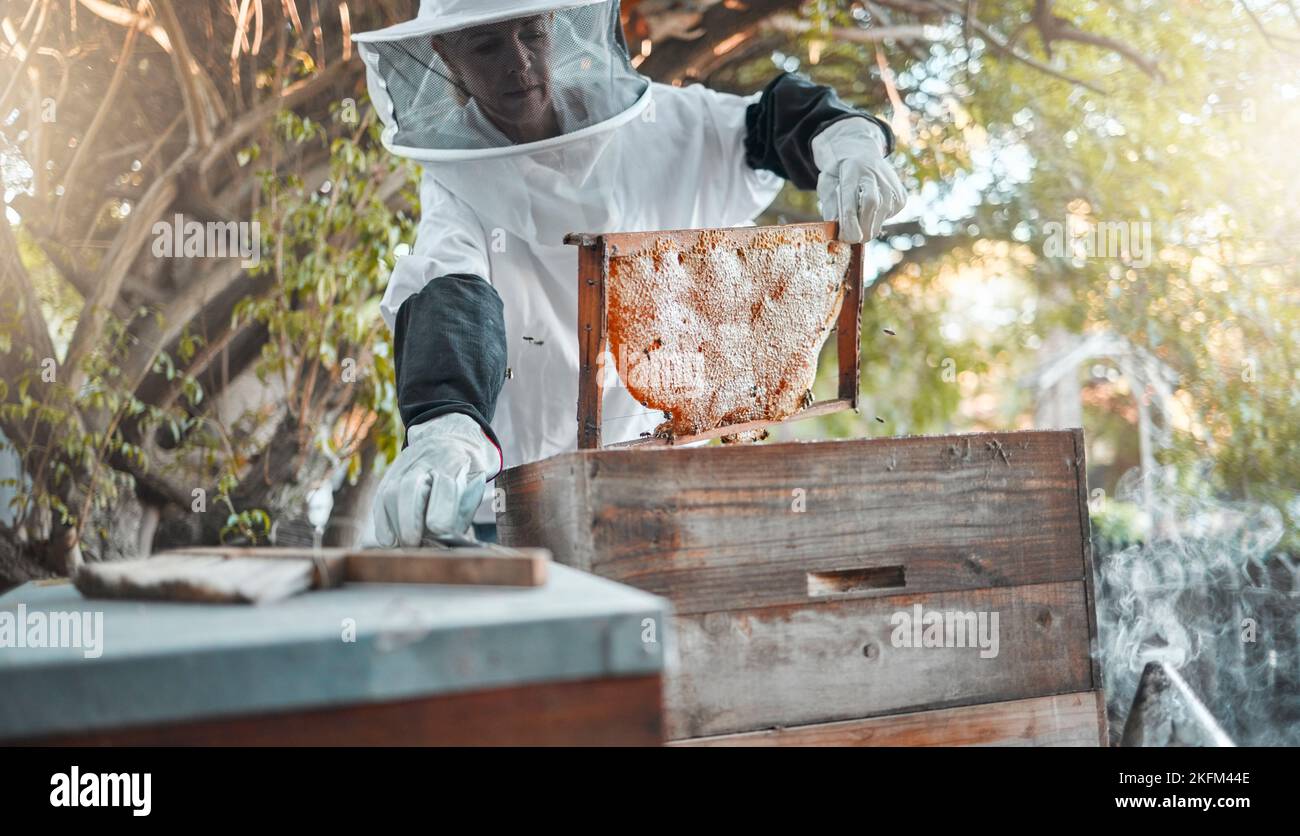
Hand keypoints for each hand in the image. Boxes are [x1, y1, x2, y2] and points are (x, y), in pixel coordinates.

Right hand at [372, 413, 498, 547]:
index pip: (445, 485)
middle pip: (410, 487)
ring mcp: (403, 466)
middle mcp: (424, 460)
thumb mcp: (476, 481)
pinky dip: (382, 523)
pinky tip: (389, 541)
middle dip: (409, 519)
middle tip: (414, 544)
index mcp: (453, 459)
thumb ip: (464, 508)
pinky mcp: (389, 476)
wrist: (449, 437)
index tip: (440, 531)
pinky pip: (380, 500)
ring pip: (391, 494)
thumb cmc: (466, 469)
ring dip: (395, 525)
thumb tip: (449, 538)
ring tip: (405, 546)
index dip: (442, 510)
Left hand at [811, 117, 906, 242]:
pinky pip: (889, 216)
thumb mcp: (827, 184)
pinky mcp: (901, 195)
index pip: (852, 201)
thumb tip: (836, 229)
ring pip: (881, 216)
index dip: (849, 223)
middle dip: (860, 228)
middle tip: (850, 238)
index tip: (845, 237)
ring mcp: (891, 185)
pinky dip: (878, 221)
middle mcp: (875, 176)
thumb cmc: (840, 175)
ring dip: (868, 226)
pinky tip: (871, 211)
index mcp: (852, 171)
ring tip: (859, 218)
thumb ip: (830, 206)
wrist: (861, 155)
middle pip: (871, 206)